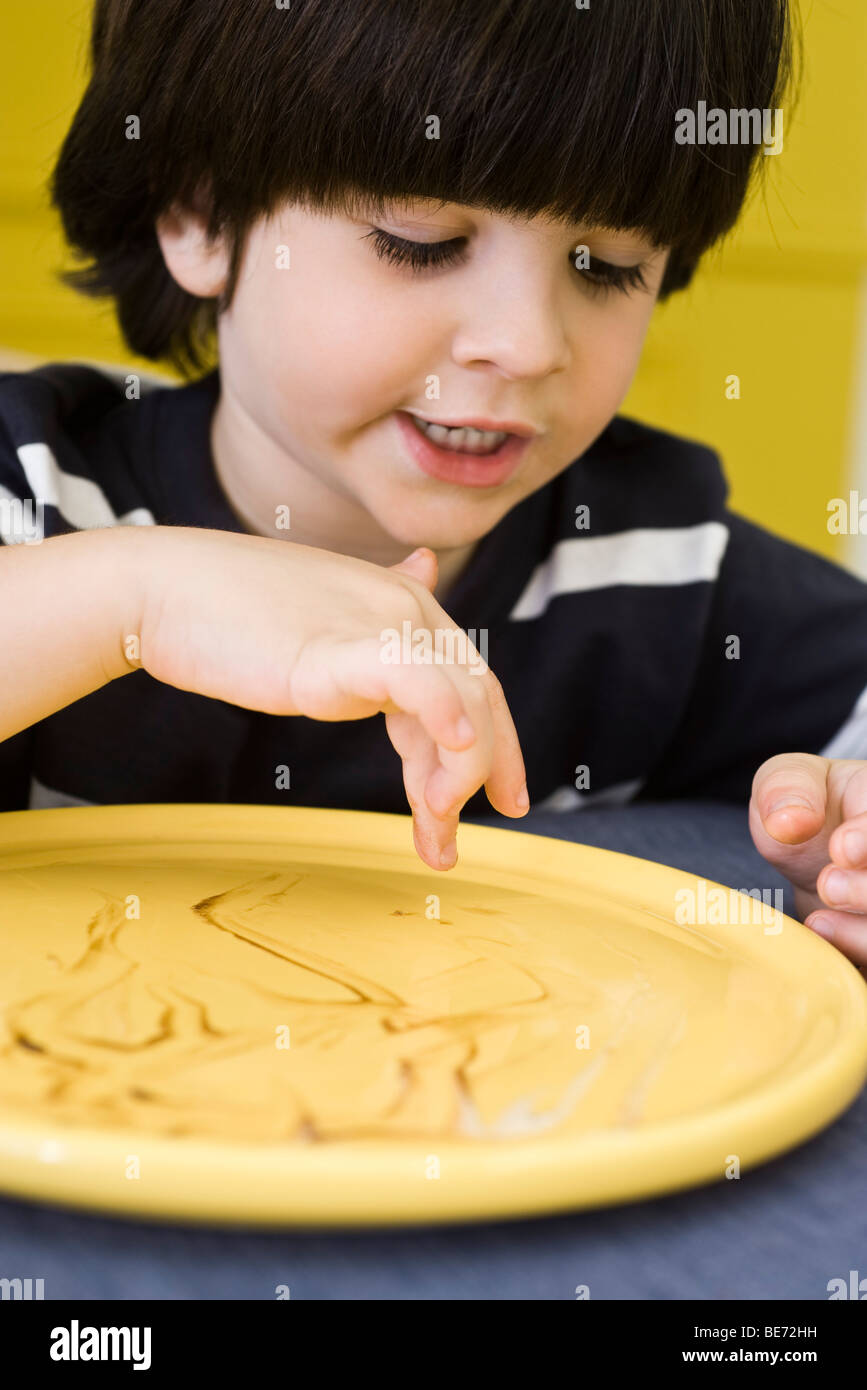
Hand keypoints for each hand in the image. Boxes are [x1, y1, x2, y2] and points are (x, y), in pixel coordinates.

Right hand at [131, 527, 528, 870]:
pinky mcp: (340, 650)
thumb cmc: (234, 609)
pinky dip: (445, 720)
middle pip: (481, 700)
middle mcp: (408, 609)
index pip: (475, 680)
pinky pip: (416, 683)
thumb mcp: (328, 615)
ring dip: (452, 782)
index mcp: (409, 604)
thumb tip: (426, 566)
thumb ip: (380, 616)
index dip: (497, 745)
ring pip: (460, 707)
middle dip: (480, 778)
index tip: (502, 799)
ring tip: (433, 834)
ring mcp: (379, 627)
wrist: (164, 592)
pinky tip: (447, 772)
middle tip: (452, 842)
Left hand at [749, 752, 866, 973]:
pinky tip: (824, 945)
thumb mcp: (788, 779)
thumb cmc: (806, 807)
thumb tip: (789, 823)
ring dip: (864, 935)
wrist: (809, 849)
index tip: (842, 849)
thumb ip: (788, 788)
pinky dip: (855, 957)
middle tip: (829, 885)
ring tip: (818, 922)